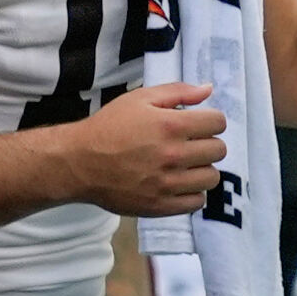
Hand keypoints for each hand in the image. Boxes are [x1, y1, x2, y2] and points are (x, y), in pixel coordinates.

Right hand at [69, 83, 226, 215]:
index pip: (218, 123)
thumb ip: (178, 92)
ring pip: (211, 177)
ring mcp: (167, 183)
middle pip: (218, 150)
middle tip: (190, 144)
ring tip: (185, 164)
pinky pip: (197, 202)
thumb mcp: (140, 98)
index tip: (198, 124)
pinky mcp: (160, 206)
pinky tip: (179, 183)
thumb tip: (209, 89)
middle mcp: (173, 155)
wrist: (78, 163)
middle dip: (207, 143)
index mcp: (171, 125)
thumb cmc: (109, 126)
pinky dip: (193, 192)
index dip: (210, 120)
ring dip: (202, 169)